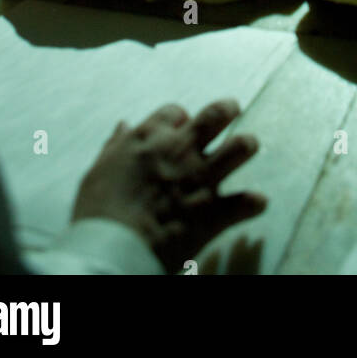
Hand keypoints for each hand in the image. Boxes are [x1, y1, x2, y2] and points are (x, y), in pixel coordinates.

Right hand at [72, 101, 265, 273]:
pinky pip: (245, 202)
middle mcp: (180, 150)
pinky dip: (253, 203)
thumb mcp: (98, 171)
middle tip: (232, 109)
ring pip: (239, 148)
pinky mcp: (214, 211)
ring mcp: (201, 178)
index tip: (180, 124)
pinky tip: (258, 202)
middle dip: (227, 109)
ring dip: (245, 146)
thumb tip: (124, 126)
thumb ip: (115, 147)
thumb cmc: (98, 211)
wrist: (113, 248)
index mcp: (150, 138)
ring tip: (249, 146)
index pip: (173, 112)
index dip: (178, 118)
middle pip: (215, 115)